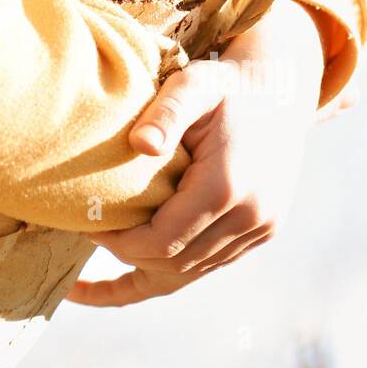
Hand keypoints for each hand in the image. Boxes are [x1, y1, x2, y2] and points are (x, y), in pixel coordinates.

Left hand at [66, 0, 325, 307]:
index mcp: (228, 187)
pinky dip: (165, 276)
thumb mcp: (194, 85)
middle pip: (172, 263)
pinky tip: (116, 282)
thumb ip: (166, 113)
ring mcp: (259, 230)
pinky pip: (205, 267)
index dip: (117, 242)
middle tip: (89, 229)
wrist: (281, 91)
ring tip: (98, 259)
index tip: (86, 221)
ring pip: (189, 272)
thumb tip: (140, 145)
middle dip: (126, 254)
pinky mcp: (259, 233)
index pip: (161, 241)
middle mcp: (250, 218)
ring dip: (145, 267)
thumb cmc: (226, 84)